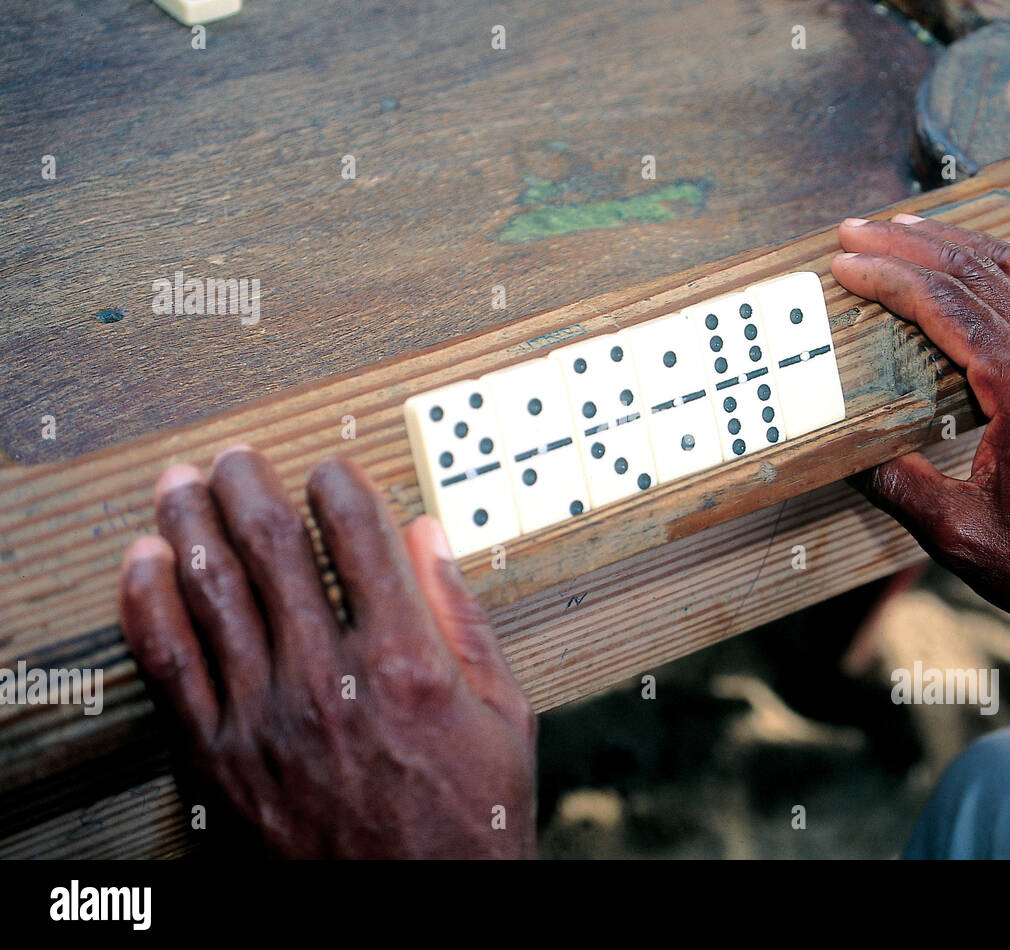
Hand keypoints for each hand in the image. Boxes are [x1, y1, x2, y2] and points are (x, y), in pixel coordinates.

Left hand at [118, 447, 536, 857]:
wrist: (413, 915)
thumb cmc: (467, 825)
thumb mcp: (502, 718)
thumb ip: (464, 620)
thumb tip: (430, 540)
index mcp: (405, 661)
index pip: (357, 535)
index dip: (337, 484)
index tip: (328, 468)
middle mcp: (326, 676)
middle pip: (271, 546)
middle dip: (248, 484)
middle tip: (235, 456)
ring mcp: (264, 715)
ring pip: (211, 589)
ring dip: (190, 522)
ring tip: (180, 482)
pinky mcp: (218, 757)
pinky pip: (167, 662)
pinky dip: (148, 602)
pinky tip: (143, 563)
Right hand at [832, 215, 1009, 638]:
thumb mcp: (962, 539)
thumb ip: (900, 488)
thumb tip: (848, 457)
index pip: (948, 306)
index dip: (889, 278)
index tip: (845, 263)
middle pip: (981, 272)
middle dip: (910, 245)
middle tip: (857, 229)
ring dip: (964, 242)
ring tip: (912, 230)